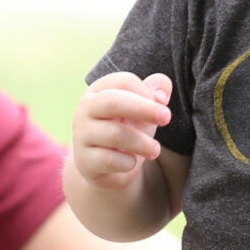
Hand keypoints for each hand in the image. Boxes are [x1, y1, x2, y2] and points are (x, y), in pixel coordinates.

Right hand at [70, 72, 172, 191]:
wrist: (108, 167)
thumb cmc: (128, 128)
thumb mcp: (144, 108)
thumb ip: (155, 90)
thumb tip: (161, 94)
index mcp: (99, 91)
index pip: (124, 82)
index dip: (146, 92)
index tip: (161, 106)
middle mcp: (86, 109)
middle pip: (113, 102)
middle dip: (145, 109)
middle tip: (166, 118)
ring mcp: (82, 135)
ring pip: (115, 134)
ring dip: (142, 142)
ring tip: (155, 150)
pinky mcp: (84, 161)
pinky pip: (109, 160)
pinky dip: (127, 162)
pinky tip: (131, 162)